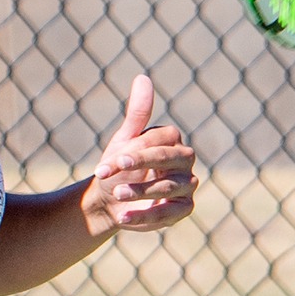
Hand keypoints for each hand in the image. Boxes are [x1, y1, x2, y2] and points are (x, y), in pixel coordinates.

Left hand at [87, 74, 195, 233]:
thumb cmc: (120, 167)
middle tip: (114, 172)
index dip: (133, 152)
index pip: (157, 141)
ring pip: (168, 187)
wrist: (110, 200)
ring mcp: (187, 186)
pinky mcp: (183, 209)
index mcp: (172, 139)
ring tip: (117, 194)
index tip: (107, 163)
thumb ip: (138, 113)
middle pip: (168, 160)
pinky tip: (122, 217)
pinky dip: (145, 216)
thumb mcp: (125, 140)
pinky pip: (169, 213)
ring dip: (140, 192)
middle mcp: (185, 161)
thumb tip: (143, 77)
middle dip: (140, 166)